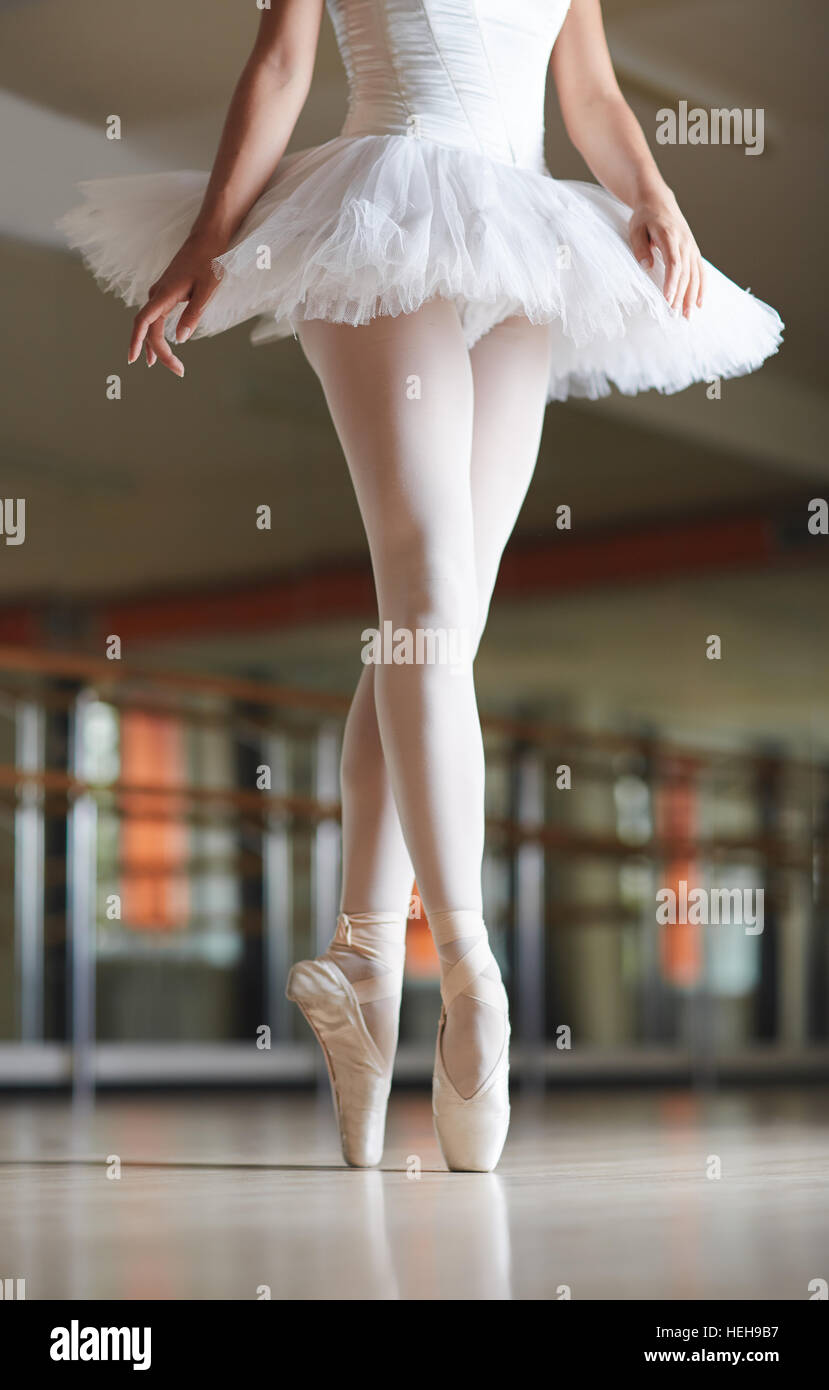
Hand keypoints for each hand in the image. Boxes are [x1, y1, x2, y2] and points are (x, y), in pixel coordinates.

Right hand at [128, 232, 224, 374]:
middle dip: (159, 352)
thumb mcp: (207, 290)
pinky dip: (155, 332)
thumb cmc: (210, 261)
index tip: (133, 360)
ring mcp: (160, 291)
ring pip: (150, 322)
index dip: (137, 342)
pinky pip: (155, 315)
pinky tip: (161, 341)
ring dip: (153, 344)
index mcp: (165, 294)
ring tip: (154, 363)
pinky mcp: (166, 290)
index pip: (144, 322)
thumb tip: (179, 339)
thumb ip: (193, 315)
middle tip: (178, 371)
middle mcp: (158, 293)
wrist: (208, 238)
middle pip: (149, 328)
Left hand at [629, 191, 704, 317]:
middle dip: (680, 294)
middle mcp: (684, 243)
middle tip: (674, 314)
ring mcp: (691, 247)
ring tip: (687, 315)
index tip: (667, 298)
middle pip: (685, 273)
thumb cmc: (644, 217)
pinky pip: (700, 271)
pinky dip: (701, 287)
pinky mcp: (693, 251)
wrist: (659, 201)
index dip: (672, 282)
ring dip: (692, 296)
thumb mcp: (635, 229)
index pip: (674, 263)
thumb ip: (640, 248)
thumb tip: (647, 266)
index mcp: (670, 237)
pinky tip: (698, 303)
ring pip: (695, 274)